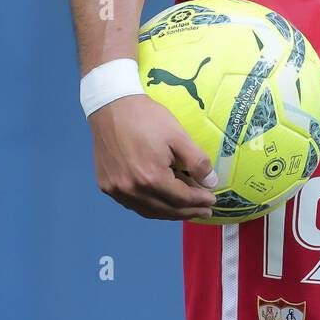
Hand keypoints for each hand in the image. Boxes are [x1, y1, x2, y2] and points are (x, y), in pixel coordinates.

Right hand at [90, 94, 218, 220]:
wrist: (112, 106)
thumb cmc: (147, 118)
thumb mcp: (178, 135)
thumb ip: (197, 162)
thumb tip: (211, 183)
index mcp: (151, 177)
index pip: (181, 198)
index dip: (199, 201)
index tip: (212, 201)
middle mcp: (132, 189)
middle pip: (166, 210)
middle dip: (188, 212)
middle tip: (205, 211)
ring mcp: (116, 190)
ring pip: (148, 211)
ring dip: (170, 213)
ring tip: (186, 210)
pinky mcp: (106, 185)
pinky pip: (133, 204)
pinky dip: (151, 206)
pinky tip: (161, 201)